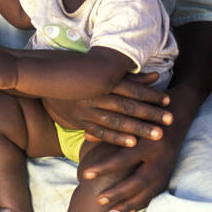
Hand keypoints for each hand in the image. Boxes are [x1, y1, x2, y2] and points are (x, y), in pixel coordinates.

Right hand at [42, 71, 172, 147]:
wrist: (41, 76)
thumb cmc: (76, 70)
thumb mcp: (100, 68)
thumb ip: (128, 75)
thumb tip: (154, 76)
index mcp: (102, 79)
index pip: (131, 87)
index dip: (150, 94)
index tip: (168, 101)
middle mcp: (96, 93)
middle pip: (128, 104)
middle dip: (150, 113)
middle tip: (170, 119)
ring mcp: (87, 108)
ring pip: (116, 120)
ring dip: (138, 127)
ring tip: (157, 134)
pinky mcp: (79, 121)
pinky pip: (99, 131)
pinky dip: (115, 137)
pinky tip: (131, 142)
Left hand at [81, 128, 182, 211]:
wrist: (177, 120)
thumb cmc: (148, 118)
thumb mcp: (132, 121)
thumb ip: (112, 130)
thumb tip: (86, 136)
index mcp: (149, 142)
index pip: (123, 158)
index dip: (103, 167)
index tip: (85, 175)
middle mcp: (160, 158)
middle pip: (137, 181)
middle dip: (117, 193)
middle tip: (98, 200)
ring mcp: (166, 171)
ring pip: (147, 192)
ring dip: (128, 204)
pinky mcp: (168, 178)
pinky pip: (153, 195)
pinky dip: (139, 204)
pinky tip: (125, 211)